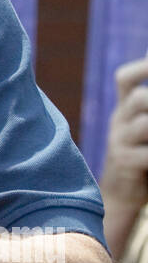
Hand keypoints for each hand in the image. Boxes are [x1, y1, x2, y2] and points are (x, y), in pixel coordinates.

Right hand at [99, 54, 147, 211]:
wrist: (120, 195)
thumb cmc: (140, 159)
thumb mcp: (144, 131)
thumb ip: (147, 110)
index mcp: (124, 110)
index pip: (125, 79)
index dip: (143, 67)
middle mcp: (118, 122)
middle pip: (137, 98)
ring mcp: (119, 142)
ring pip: (143, 124)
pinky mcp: (124, 163)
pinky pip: (145, 154)